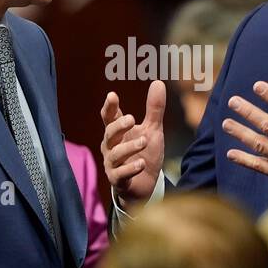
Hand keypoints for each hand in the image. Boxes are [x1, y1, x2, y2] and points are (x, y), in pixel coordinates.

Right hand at [100, 81, 165, 209]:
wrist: (146, 185)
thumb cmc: (145, 154)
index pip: (109, 117)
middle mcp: (111, 147)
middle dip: (119, 126)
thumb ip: (154, 109)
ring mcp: (113, 164)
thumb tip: (158, 82)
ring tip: (144, 141)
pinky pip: (120, 174)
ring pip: (115, 154)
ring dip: (129, 147)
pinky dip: (130, 168)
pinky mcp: (118, 180)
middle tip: (131, 119)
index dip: (109, 107)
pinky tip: (141, 163)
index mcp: (118, 133)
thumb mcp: (152, 129)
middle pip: (109, 133)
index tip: (112, 96)